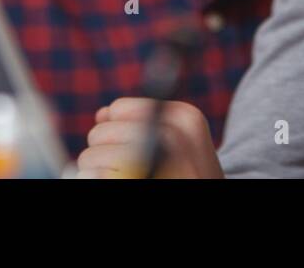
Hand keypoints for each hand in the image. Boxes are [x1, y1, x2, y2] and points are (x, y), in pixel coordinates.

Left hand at [77, 98, 223, 178]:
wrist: (212, 195)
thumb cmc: (188, 174)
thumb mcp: (178, 142)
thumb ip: (141, 121)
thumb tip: (101, 114)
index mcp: (185, 118)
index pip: (119, 110)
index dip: (117, 131)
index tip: (136, 151)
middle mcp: (173, 138)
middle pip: (102, 131)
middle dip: (104, 151)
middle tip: (131, 171)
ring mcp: (155, 166)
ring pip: (91, 157)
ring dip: (97, 171)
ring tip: (128, 179)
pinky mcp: (138, 179)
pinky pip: (94, 176)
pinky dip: (95, 180)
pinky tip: (117, 183)